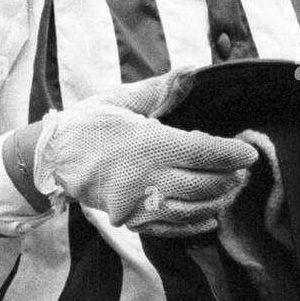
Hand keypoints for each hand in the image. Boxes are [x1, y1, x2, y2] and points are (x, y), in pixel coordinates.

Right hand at [32, 73, 256, 237]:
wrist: (50, 157)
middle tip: (244, 171)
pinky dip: (194, 226)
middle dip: (231, 178)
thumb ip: (162, 89)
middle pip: (205, 184)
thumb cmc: (88, 123)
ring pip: (192, 209)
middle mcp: (148, 177)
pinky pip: (170, 229)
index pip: (205, 152)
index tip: (249, 152)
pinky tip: (209, 219)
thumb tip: (193, 71)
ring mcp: (139, 203)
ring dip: (217, 202)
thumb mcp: (123, 99)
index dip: (233, 153)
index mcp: (150, 143)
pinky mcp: (131, 219)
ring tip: (231, 191)